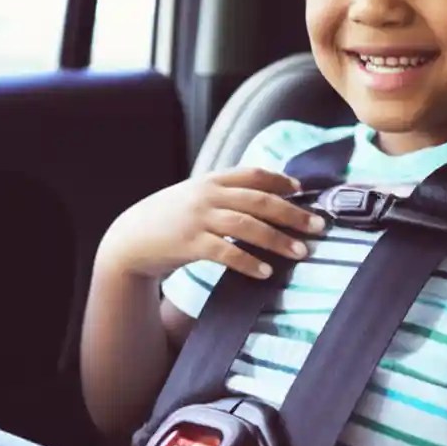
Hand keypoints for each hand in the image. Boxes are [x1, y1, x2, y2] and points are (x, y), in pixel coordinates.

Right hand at [96, 168, 324, 280]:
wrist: (129, 238)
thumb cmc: (169, 219)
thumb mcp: (196, 197)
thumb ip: (225, 194)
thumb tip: (267, 200)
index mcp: (211, 180)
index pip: (253, 174)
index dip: (280, 180)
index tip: (302, 190)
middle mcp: (207, 195)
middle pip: (258, 200)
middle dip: (292, 213)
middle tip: (317, 226)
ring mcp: (197, 218)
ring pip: (246, 226)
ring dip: (277, 239)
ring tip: (300, 252)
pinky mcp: (189, 243)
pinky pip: (225, 252)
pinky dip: (248, 262)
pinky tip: (266, 271)